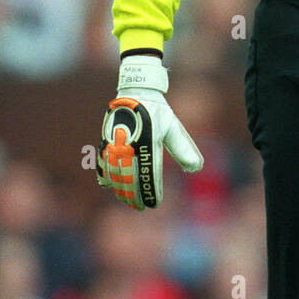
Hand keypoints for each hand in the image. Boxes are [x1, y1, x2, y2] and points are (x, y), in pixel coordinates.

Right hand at [97, 55, 203, 209]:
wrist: (136, 90)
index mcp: (148, 141)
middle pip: (129, 177)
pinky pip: (102, 160)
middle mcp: (129, 143)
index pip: (149, 172)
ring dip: (120, 188)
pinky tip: (107, 185)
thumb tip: (197, 168)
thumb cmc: (157, 110)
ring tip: (126, 200)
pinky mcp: (106, 138)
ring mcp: (115, 141)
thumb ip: (182, 148)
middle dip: (134, 194)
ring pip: (115, 172)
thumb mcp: (173, 128)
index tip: (155, 204)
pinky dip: (104, 174)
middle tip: (140, 207)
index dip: (150, 190)